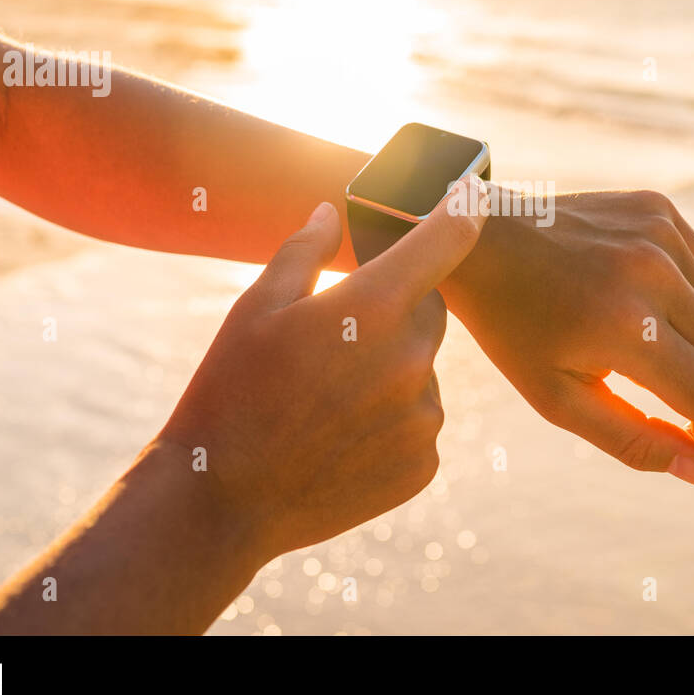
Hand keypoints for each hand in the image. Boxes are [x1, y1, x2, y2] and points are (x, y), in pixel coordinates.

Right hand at [159, 177, 487, 562]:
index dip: (461, 211)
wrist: (221, 500)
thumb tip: (330, 211)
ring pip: (422, 373)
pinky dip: (391, 423)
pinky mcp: (423, 464)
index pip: (445, 241)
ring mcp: (423, 417)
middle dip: (394, 312)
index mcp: (374, 308)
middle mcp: (413, 360)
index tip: (472, 194)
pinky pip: (418, 424)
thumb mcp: (256, 307)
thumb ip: (303, 250)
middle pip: (429, 313)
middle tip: (339, 337)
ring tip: (327, 399)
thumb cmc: (231, 391)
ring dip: (391, 373)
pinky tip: (340, 436)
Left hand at [440, 189, 693, 485]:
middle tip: (660, 396)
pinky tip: (631, 296)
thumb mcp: (558, 399)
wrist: (474, 240)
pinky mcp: (657, 207)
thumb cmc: (512, 330)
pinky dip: (682, 296)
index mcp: (627, 329)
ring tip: (629, 340)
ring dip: (690, 342)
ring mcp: (658, 233)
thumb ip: (634, 441)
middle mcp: (653, 274)